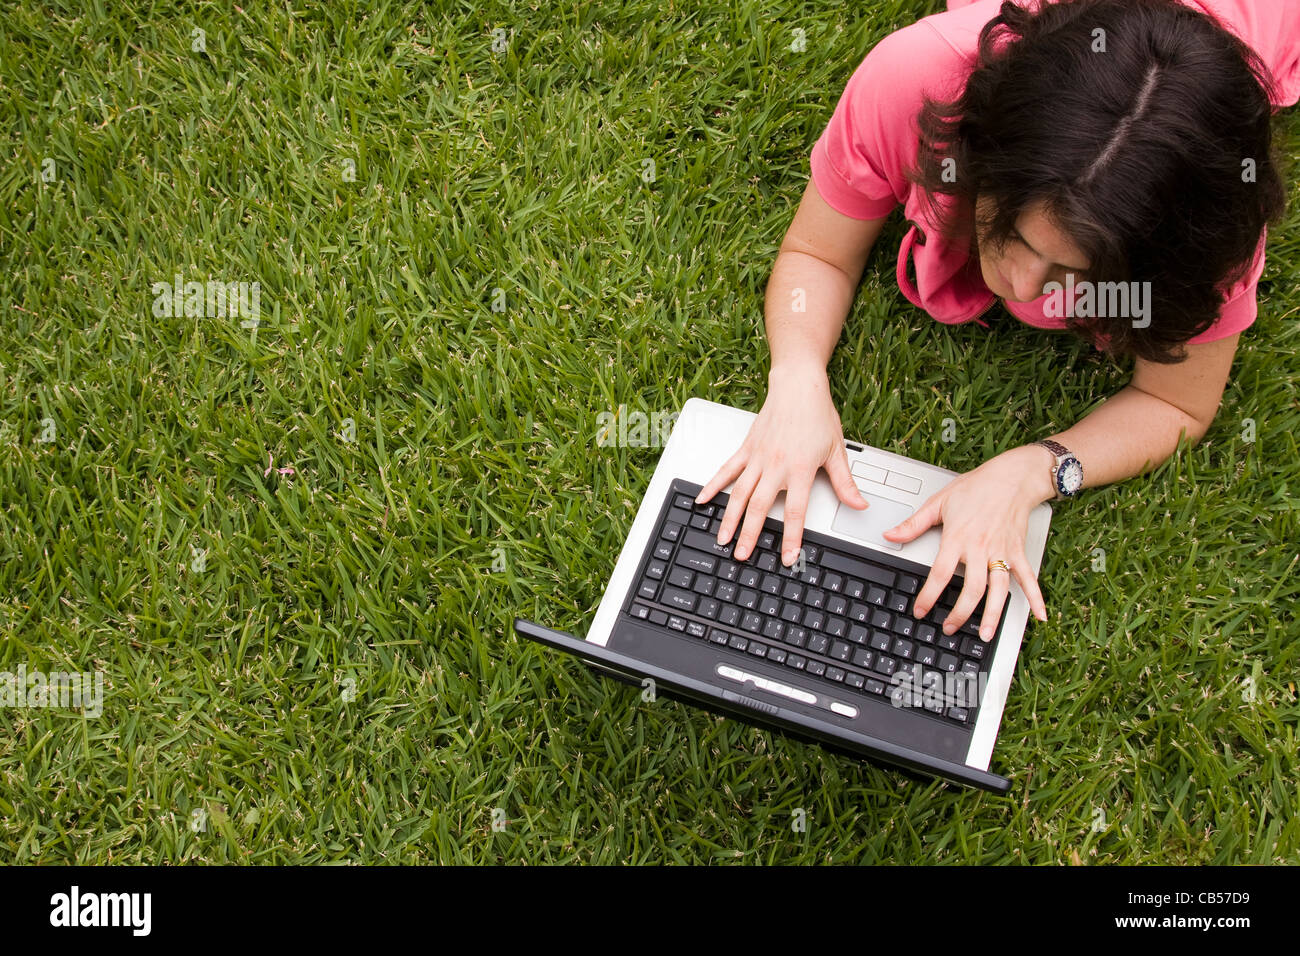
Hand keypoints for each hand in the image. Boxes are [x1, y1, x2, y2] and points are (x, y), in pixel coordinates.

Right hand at [695, 363, 867, 564]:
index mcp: (800, 469)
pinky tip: (703, 501)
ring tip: (722, 538)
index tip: (787, 558)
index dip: (791, 538)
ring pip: (739, 493)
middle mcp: (776, 466)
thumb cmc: (817, 414)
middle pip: (759, 507)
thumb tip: (859, 505)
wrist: (798, 386)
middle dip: (750, 535)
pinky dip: (713, 486)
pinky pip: (727, 470)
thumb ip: (845, 483)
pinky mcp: (746, 448)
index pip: (795, 512)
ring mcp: (758, 457)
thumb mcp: (838, 451)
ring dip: (729, 518)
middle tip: (743, 556)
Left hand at [881, 445, 1051, 640]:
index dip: (929, 596)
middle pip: (971, 589)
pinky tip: (1040, 616)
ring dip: (992, 615)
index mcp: (958, 538)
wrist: (1011, 477)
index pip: (941, 574)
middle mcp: (981, 548)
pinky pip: (1028, 578)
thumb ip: (914, 523)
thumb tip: (890, 535)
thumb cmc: (976, 487)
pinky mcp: (1018, 552)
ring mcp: (1002, 552)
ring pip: (998, 590)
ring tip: (984, 634)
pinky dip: (1036, 598)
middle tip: (950, 628)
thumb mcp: (938, 502)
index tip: (920, 611)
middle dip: (959, 613)